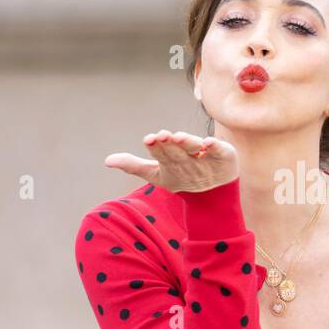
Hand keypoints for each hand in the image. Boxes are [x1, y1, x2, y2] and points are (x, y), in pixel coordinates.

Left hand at [104, 129, 238, 193]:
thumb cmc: (181, 177)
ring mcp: (204, 153)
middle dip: (168, 142)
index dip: (155, 145)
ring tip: (178, 137)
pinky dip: (213, 146)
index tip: (148, 139)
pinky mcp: (222, 154)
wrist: (212, 192)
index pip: (160, 150)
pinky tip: (207, 144)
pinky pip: (217, 149)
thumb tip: (107, 161)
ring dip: (186, 140)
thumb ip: (133, 166)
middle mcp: (186, 151)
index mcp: (170, 154)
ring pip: (194, 146)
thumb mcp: (156, 174)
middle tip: (161, 136)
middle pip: (176, 147)